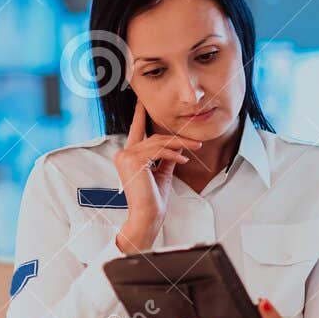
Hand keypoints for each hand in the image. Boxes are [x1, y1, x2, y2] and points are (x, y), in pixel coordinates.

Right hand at [113, 99, 201, 253]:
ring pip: (158, 143)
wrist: (147, 215)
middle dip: (176, 139)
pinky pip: (159, 151)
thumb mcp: (162, 174)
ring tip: (195, 148)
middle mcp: (123, 154)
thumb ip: (166, 159)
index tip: (141, 102)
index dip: (139, 115)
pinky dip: (173, 154)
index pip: (135, 131)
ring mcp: (125, 157)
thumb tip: (177, 149)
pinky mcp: (133, 160)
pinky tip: (183, 160)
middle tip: (195, 142)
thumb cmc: (153, 200)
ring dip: (180, 145)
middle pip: (154, 138)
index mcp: (127, 157)